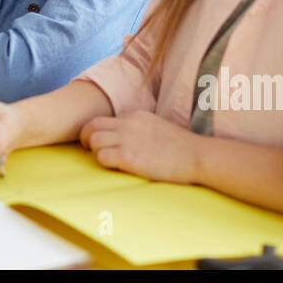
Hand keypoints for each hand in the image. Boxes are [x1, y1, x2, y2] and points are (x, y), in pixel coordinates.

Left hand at [80, 111, 197, 181]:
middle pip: (92, 125)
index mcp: (135, 115)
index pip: (106, 119)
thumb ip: (140, 128)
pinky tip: (113, 167)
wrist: (196, 155)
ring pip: (93, 139)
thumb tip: (128, 137)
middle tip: (86, 147)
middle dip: (85, 136)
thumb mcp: (157, 126)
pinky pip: (102, 157)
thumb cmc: (181, 147)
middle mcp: (128, 124)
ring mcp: (127, 140)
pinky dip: (103, 162)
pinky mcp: (128, 157)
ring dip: (93, 150)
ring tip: (101, 158)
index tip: (102, 141)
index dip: (100, 131)